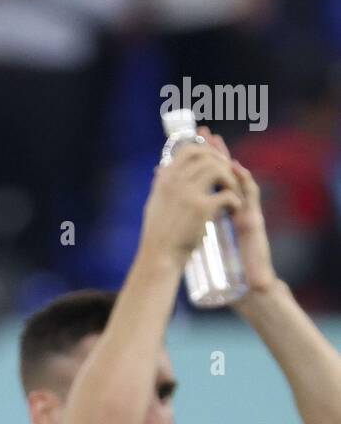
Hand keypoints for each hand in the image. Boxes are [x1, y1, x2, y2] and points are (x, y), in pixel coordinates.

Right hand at [141, 138, 242, 266]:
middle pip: (206, 157)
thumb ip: (161, 185)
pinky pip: (226, 195)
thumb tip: (160, 170)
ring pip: (218, 170)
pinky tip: (234, 209)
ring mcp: (189, 194)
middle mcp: (176, 182)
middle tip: (228, 178)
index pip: (189, 150)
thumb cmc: (157, 235)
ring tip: (232, 193)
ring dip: (229, 180)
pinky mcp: (202, 209)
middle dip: (222, 164)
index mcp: (166, 179)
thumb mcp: (154, 204)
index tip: (215, 162)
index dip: (206, 151)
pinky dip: (234, 200)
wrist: (159, 257)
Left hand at [197, 128, 276, 294]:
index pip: (212, 181)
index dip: (203, 162)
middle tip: (206, 134)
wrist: (242, 290)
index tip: (191, 145)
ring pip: (239, 180)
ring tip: (219, 145)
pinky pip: (250, 198)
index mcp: (220, 211)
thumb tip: (170, 216)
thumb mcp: (201, 244)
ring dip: (229, 161)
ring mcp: (245, 213)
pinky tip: (236, 172)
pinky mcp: (254, 222)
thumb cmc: (223, 272)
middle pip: (225, 175)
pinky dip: (243, 183)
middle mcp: (234, 208)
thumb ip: (191, 228)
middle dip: (216, 154)